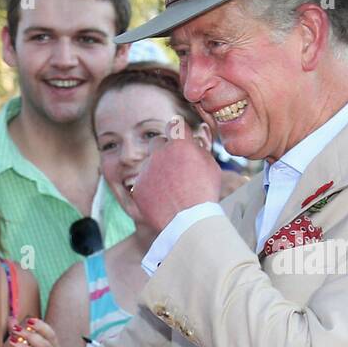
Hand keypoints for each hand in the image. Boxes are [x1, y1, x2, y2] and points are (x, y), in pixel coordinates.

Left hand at [132, 116, 221, 234]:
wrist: (189, 222)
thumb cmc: (204, 192)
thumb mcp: (210, 165)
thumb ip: (200, 147)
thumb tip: (198, 132)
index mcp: (180, 143)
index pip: (175, 124)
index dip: (178, 132)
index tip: (180, 140)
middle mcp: (160, 152)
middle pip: (157, 142)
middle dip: (164, 150)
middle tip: (174, 166)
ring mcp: (146, 170)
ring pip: (149, 163)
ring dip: (157, 170)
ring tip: (171, 187)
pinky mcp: (137, 187)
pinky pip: (142, 182)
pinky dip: (150, 188)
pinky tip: (162, 198)